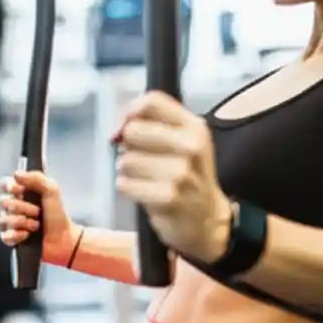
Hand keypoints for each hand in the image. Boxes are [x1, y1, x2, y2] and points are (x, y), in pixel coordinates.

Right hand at [0, 171, 80, 264]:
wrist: (63, 238)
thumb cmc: (57, 214)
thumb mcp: (51, 190)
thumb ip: (36, 178)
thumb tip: (16, 174)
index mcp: (20, 192)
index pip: (4, 184)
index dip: (10, 186)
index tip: (20, 191)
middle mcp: (11, 206)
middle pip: (3, 202)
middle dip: (22, 208)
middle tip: (37, 212)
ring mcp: (9, 223)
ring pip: (4, 219)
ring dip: (23, 222)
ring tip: (36, 225)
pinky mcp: (10, 238)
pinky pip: (5, 235)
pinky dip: (17, 235)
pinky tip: (27, 235)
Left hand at [113, 91, 232, 262]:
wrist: (206, 220)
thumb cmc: (186, 177)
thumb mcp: (182, 143)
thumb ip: (152, 125)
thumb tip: (116, 130)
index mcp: (195, 127)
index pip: (151, 102)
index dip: (128, 113)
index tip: (123, 128)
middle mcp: (192, 146)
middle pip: (133, 130)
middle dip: (128, 147)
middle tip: (142, 161)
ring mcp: (181, 173)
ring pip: (126, 160)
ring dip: (128, 172)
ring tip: (147, 180)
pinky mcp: (168, 198)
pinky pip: (125, 184)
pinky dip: (128, 189)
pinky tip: (144, 193)